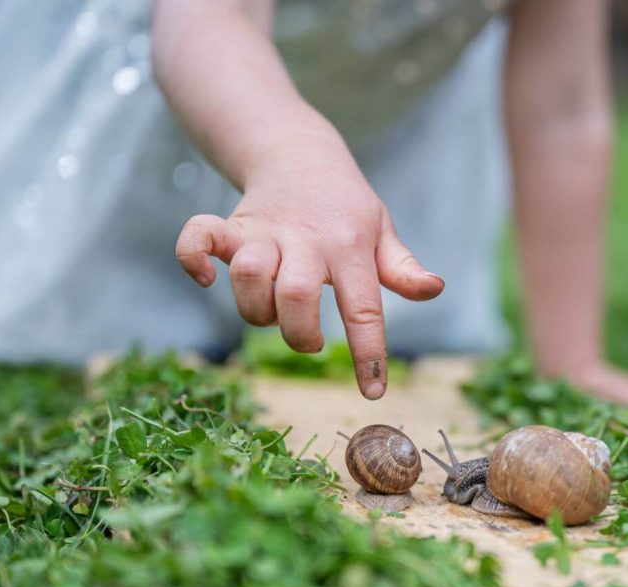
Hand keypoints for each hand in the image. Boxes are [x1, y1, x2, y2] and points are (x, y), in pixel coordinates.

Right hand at [175, 137, 443, 399]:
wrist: (301, 153)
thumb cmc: (347, 208)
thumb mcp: (382, 231)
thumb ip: (403, 268)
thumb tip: (434, 290)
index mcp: (350, 247)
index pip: (363, 307)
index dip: (368, 354)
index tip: (373, 392)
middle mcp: (306, 240)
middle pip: (295, 294)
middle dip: (298, 333)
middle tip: (309, 340)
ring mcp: (265, 231)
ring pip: (249, 273)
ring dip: (254, 308)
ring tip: (271, 313)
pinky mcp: (231, 225)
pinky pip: (198, 237)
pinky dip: (193, 260)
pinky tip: (209, 279)